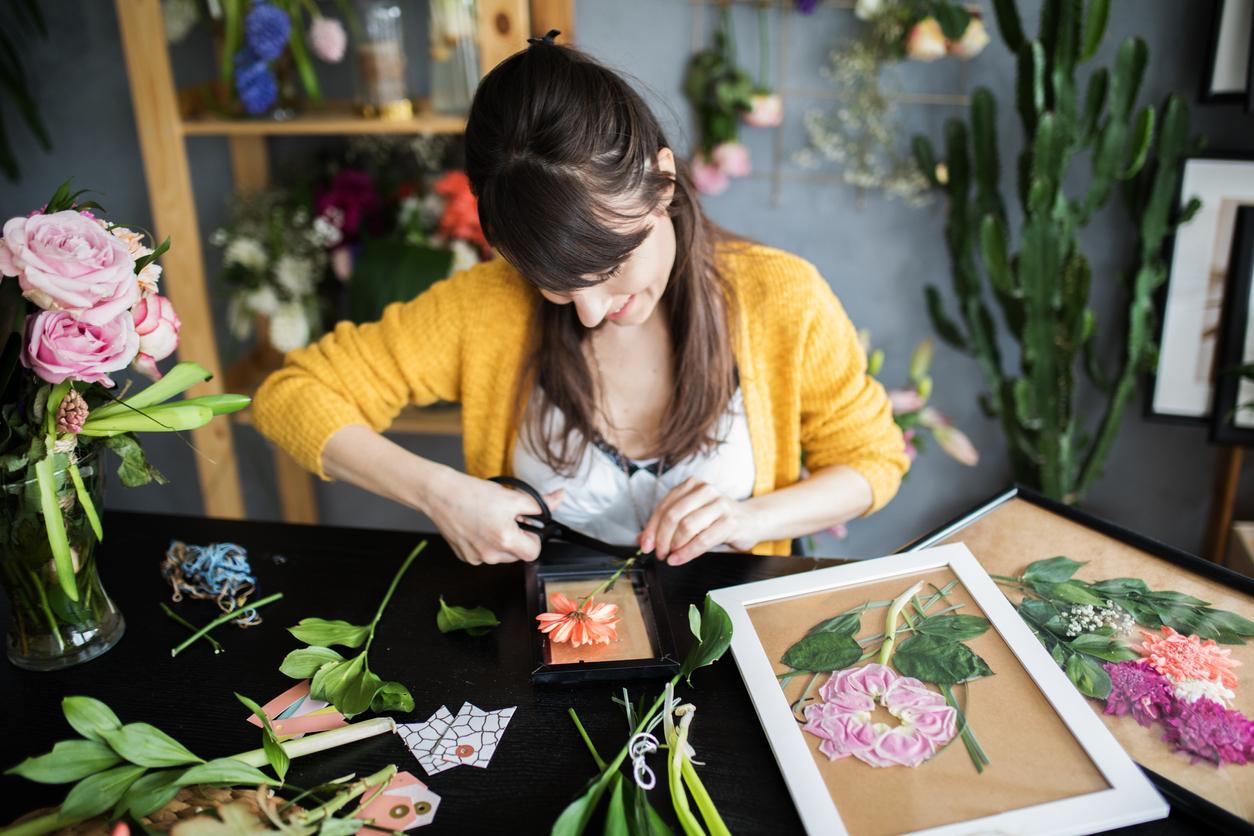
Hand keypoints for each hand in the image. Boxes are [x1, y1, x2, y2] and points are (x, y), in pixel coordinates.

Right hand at [426, 471, 563, 564]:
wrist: (440, 494)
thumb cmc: (474, 494)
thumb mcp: (512, 496)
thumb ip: (539, 503)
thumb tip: (560, 498)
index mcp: (505, 541)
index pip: (533, 552)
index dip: (532, 537)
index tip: (525, 525)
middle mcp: (490, 555)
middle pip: (517, 555)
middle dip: (517, 538)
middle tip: (506, 518)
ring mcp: (476, 558)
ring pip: (501, 555)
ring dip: (501, 541)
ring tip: (489, 520)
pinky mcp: (464, 557)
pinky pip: (484, 554)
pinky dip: (485, 542)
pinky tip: (477, 526)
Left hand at [640, 477, 757, 565]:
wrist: (749, 520)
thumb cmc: (716, 519)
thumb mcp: (690, 517)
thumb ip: (666, 525)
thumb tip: (642, 539)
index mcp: (692, 485)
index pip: (664, 506)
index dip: (651, 528)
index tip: (645, 544)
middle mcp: (705, 490)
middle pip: (673, 515)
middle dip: (661, 538)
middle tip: (659, 552)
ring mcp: (719, 504)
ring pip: (687, 526)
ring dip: (674, 545)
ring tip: (670, 556)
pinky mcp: (730, 521)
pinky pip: (703, 539)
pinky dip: (687, 552)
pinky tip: (679, 559)